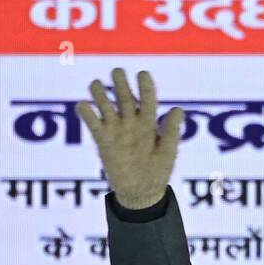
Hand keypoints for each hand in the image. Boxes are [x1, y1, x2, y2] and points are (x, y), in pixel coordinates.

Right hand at [76, 68, 183, 209]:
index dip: (144, 85)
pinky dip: (86, 112)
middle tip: (117, 72)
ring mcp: (116, 129)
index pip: (147, 98)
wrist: (140, 192)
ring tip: (96, 85)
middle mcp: (131, 122)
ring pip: (105, 104)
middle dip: (120, 82)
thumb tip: (178, 109)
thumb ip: (172, 131)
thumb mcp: (168, 152)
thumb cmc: (158, 172)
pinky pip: (92, 122)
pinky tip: (85, 107)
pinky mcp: (102, 139)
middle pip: (124, 96)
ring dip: (99, 93)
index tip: (142, 74)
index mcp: (149, 123)